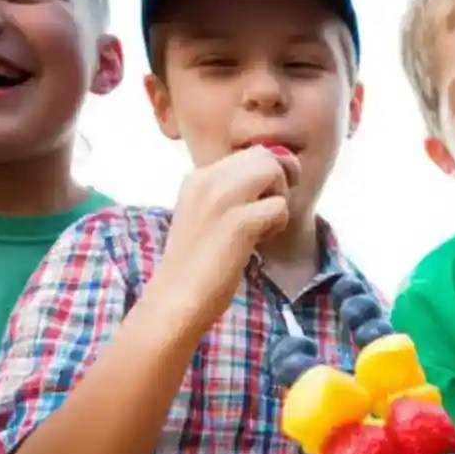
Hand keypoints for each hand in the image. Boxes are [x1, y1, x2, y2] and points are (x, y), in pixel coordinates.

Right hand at [151, 146, 297, 329]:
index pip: (250, 154)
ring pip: (273, 171)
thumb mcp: (207, 215)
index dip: (268, 176)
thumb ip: (232, 193)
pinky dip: (278, 224)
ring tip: (262, 227)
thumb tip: (277, 172)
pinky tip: (259, 241)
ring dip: (279, 200)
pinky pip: (279, 206)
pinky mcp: (237, 222)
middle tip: (269, 213)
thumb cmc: (197, 264)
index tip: (263, 202)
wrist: (176, 300)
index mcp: (198, 177)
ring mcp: (221, 199)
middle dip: (278, 182)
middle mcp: (207, 180)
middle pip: (265, 156)